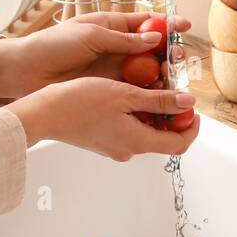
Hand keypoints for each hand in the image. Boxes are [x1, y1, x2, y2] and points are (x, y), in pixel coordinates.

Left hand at [0, 12, 191, 99]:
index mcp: (113, 27)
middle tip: (178, 61)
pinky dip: (149, 94)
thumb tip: (154, 38)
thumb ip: (123, 39)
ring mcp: (115, 70)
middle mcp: (118, 49)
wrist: (26, 71)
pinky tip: (159, 97)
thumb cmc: (53, 45)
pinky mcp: (110, 90)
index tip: (185, 26)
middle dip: (169, 55)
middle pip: (153, 51)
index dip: (168, 24)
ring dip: (162, 77)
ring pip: (148, 73)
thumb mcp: (89, 35)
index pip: (147, 23)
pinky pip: (136, 91)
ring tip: (173, 81)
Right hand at [7, 77, 199, 159]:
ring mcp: (115, 147)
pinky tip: (128, 94)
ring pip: (145, 131)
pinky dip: (136, 114)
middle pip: (163, 137)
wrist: (42, 113)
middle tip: (171, 90)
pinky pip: (128, 129)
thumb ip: (159, 100)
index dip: (192, 128)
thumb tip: (188, 102)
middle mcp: (128, 150)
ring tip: (149, 86)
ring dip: (153, 112)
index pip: (179, 144)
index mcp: (138, 142)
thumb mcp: (125, 94)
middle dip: (172, 115)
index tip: (194, 110)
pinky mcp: (103, 141)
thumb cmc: (79, 102)